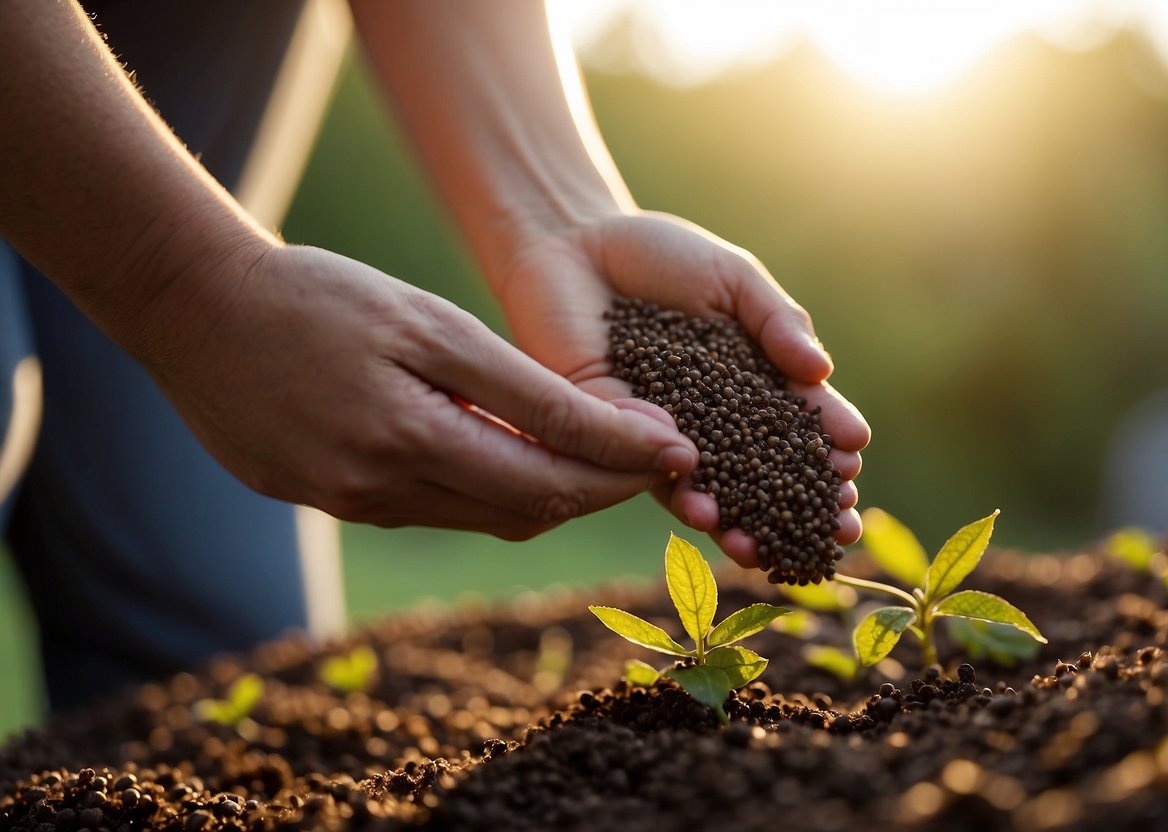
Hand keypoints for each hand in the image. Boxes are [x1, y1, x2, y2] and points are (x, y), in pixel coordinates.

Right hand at [134, 243, 698, 535]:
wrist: (195, 309)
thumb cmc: (317, 294)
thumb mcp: (425, 322)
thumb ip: (515, 386)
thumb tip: (603, 434)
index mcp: (409, 440)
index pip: (547, 477)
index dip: (621, 469)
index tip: (679, 452)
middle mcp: (382, 490)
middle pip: (524, 511)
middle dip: (601, 489)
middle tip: (657, 458)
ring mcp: (352, 503)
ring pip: (483, 517)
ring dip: (551, 493)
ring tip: (605, 459)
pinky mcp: (329, 500)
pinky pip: (435, 510)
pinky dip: (489, 489)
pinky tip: (517, 456)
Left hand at [491, 211, 870, 565]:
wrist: (575, 241)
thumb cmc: (661, 255)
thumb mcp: (734, 279)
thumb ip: (778, 321)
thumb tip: (822, 370)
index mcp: (750, 382)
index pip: (798, 424)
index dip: (827, 448)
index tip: (852, 469)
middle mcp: (710, 418)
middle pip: (759, 472)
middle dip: (794, 507)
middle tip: (830, 532)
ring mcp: (660, 428)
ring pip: (701, 484)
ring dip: (728, 518)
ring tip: (751, 544)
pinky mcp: (610, 428)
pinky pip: (641, 462)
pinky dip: (669, 483)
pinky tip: (695, 497)